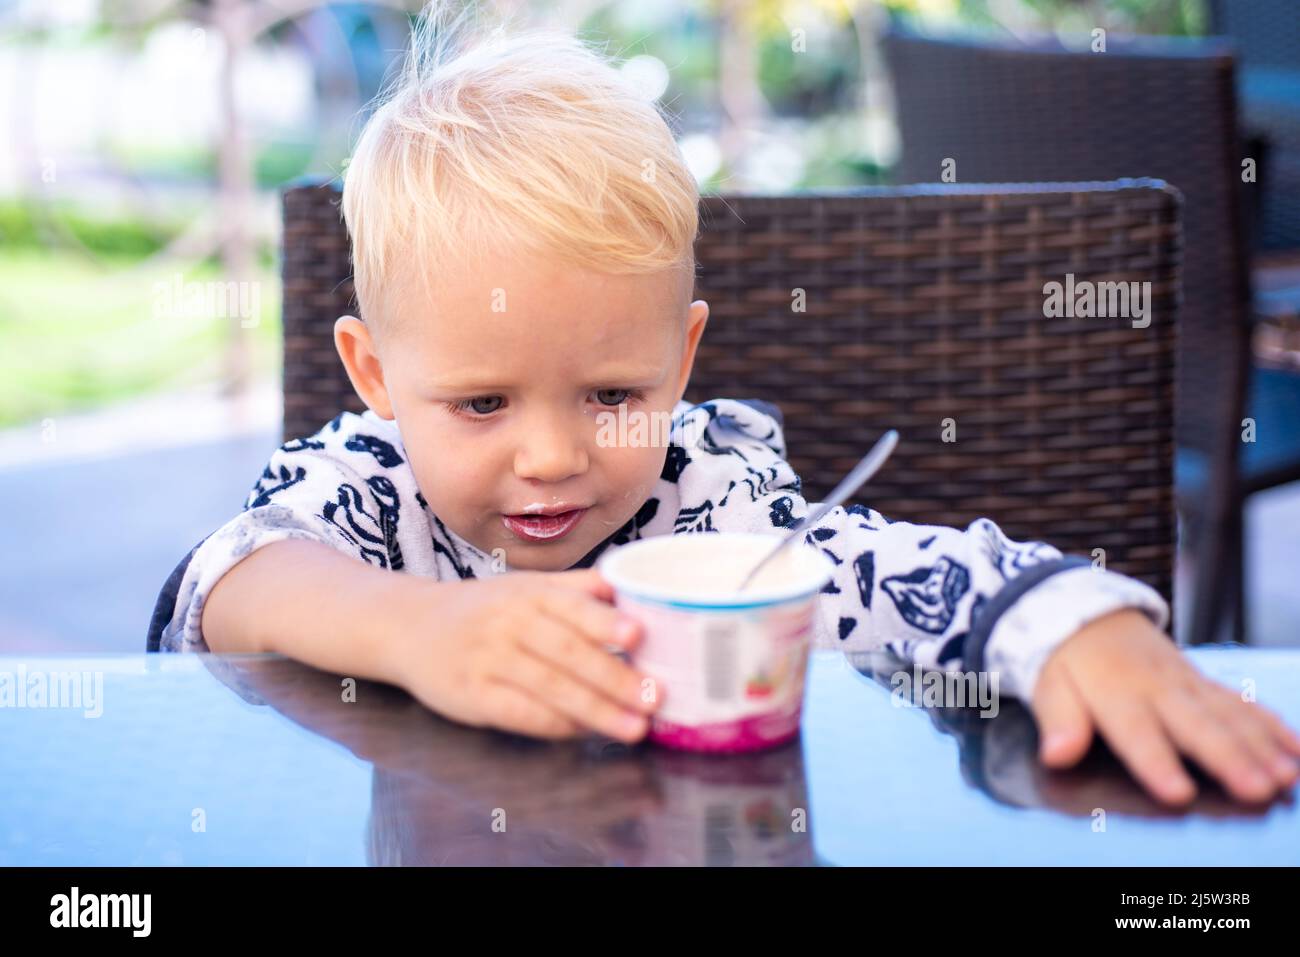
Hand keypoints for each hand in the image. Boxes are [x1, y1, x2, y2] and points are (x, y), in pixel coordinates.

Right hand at [391, 568, 659, 742]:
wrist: (409, 626)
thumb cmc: (482, 608)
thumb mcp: (523, 586)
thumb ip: (575, 588)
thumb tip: (628, 587)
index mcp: (527, 593)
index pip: (571, 607)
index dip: (605, 622)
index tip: (639, 636)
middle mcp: (508, 623)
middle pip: (568, 652)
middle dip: (615, 677)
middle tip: (654, 697)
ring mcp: (488, 660)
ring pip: (549, 688)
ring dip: (596, 710)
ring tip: (633, 727)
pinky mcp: (472, 696)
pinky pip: (521, 714)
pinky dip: (556, 725)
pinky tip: (585, 732)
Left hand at [1031, 609, 1299, 805]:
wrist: (1087, 612)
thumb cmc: (1064, 659)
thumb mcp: (1046, 684)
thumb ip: (1058, 719)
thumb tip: (1057, 752)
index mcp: (1116, 693)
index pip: (1136, 732)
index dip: (1156, 763)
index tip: (1177, 792)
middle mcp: (1159, 688)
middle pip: (1197, 725)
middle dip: (1229, 757)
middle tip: (1258, 787)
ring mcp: (1187, 683)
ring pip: (1229, 714)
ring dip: (1261, 744)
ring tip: (1286, 775)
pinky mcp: (1203, 682)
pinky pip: (1241, 702)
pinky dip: (1271, 724)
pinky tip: (1296, 749)